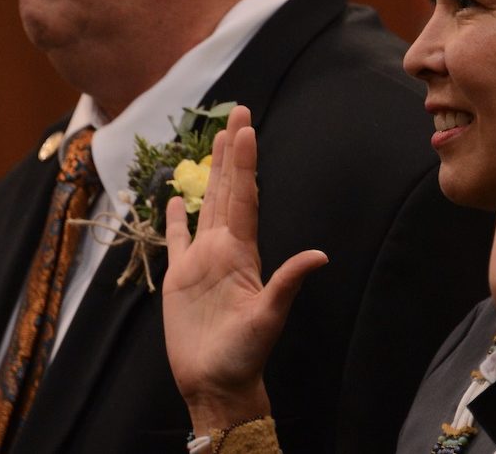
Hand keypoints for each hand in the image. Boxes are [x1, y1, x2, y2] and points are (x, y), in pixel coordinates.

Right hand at [162, 105, 326, 433]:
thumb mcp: (269, 318)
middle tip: (239, 112)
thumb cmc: (245, 354)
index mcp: (243, 252)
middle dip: (233, 152)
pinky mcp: (181, 278)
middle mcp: (224, 249)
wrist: (217, 382)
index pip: (245, 197)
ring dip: (210, 174)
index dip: (245, 162)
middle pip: (229, 190)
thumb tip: (319, 256)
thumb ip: (287, 283)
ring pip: (207, 206)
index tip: (247, 128)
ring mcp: (202, 261)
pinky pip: (178, 240)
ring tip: (214, 142)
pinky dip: (176, 219)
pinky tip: (176, 199)